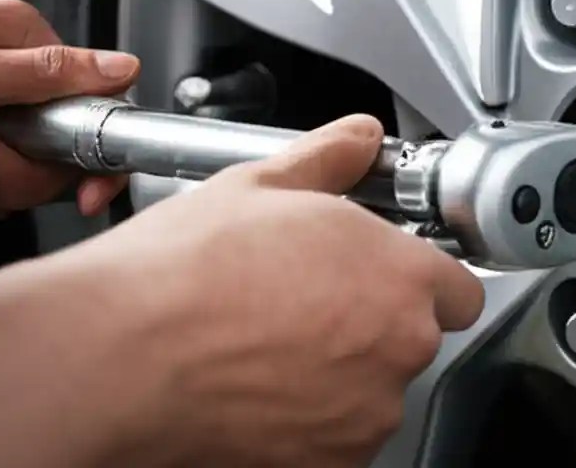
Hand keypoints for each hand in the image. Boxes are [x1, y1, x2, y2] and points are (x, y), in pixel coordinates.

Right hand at [74, 115, 484, 466]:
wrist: (118, 358)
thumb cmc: (182, 275)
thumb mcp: (259, 186)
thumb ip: (329, 160)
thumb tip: (358, 139)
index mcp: (400, 276)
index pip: (457, 288)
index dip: (417, 279)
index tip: (379, 276)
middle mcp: (398, 349)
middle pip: (411, 339)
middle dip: (371, 322)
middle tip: (303, 302)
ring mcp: (364, 416)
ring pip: (372, 392)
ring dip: (339, 373)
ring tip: (268, 344)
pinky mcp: (327, 465)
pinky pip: (335, 439)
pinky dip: (307, 420)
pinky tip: (255, 386)